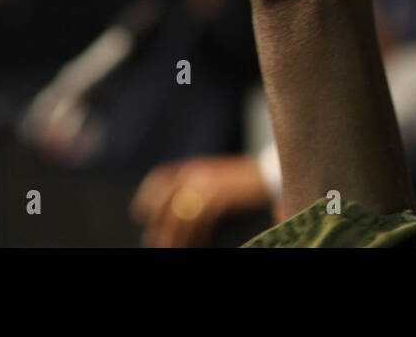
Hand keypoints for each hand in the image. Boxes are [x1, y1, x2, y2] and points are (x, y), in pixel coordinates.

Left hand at [131, 155, 271, 247]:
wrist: (273, 172)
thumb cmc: (250, 179)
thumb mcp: (221, 177)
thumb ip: (202, 185)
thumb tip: (185, 206)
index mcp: (195, 166)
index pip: (160, 178)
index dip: (147, 195)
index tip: (142, 212)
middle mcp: (197, 173)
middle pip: (165, 200)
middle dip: (158, 223)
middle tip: (155, 241)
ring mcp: (207, 184)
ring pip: (180, 216)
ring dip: (174, 237)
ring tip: (172, 249)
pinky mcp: (219, 197)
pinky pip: (199, 222)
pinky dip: (197, 237)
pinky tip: (200, 246)